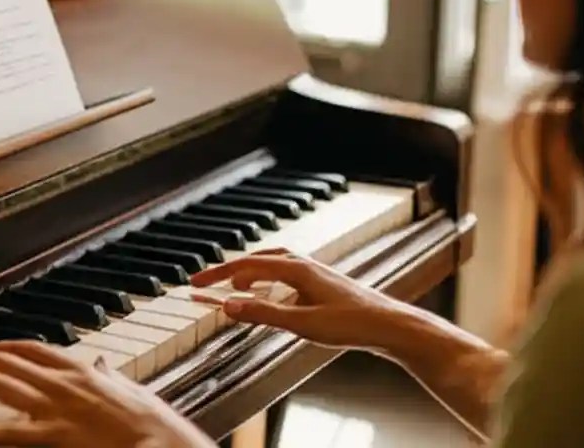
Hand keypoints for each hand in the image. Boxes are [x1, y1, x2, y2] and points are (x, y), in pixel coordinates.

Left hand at [0, 340, 214, 447]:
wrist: (163, 446)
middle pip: (10, 364)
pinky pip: (8, 431)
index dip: (13, 350)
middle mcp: (65, 383)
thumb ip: (112, 376)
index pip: (40, 353)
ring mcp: (57, 409)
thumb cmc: (155, 425)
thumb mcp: (134, 391)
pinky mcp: (55, 437)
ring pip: (2, 386)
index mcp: (85, 372)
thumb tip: (102, 362)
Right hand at [189, 248, 405, 349]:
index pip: (246, 265)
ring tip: (233, 285)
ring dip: (249, 272)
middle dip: (229, 270)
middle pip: (257, 259)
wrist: (389, 325)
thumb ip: (263, 314)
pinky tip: (269, 294)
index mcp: (296, 269)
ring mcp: (314, 273)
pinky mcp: (321, 284)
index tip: (193, 280)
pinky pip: (285, 274)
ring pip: (272, 264)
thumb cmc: (351, 323)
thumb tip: (229, 306)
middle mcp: (304, 265)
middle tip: (205, 281)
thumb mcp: (302, 323)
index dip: (217, 273)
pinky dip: (267, 280)